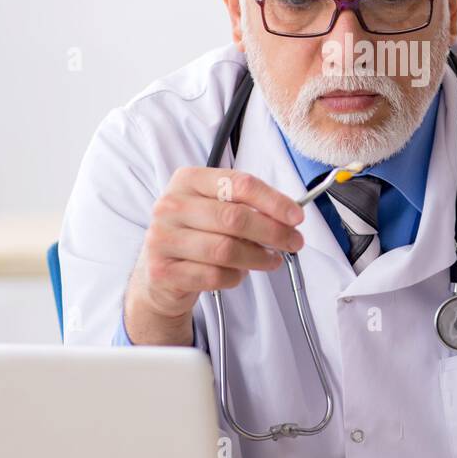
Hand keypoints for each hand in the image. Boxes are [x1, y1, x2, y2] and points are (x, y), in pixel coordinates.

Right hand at [124, 168, 304, 344]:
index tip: (296, 216)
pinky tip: (238, 273)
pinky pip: (213, 275)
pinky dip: (234, 277)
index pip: (238, 183)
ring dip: (258, 257)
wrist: (160, 273)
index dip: (273, 201)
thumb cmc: (197, 234)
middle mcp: (171, 206)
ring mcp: (162, 238)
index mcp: (188, 180)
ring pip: (225, 249)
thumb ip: (247, 205)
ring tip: (271, 260)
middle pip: (234, 217)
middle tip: (293, 242)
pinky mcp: (163, 270)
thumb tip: (289, 216)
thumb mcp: (216, 207)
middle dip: (273, 232)